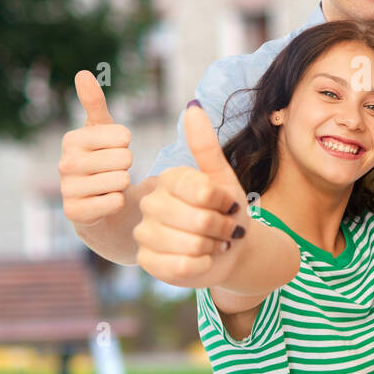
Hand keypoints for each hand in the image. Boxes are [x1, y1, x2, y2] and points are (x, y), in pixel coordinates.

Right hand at [59, 71, 132, 225]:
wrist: (97, 205)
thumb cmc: (103, 161)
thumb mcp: (102, 130)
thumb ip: (94, 103)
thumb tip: (82, 73)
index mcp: (72, 139)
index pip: (123, 136)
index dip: (126, 146)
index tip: (113, 151)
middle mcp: (64, 163)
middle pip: (124, 158)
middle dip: (126, 166)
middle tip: (113, 171)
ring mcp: (66, 189)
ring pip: (120, 180)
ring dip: (122, 186)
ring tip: (108, 186)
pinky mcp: (74, 213)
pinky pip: (114, 202)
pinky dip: (118, 203)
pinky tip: (105, 202)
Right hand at [134, 102, 250, 285]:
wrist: (228, 249)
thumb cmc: (227, 210)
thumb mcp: (223, 178)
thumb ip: (206, 146)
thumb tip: (192, 106)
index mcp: (169, 179)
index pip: (203, 191)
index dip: (223, 202)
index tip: (229, 203)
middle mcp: (150, 202)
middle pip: (198, 220)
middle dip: (222, 228)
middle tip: (226, 229)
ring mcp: (144, 233)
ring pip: (190, 245)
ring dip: (214, 247)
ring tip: (214, 243)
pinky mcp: (146, 260)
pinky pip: (180, 267)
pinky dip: (203, 265)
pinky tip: (203, 260)